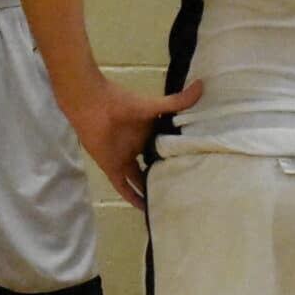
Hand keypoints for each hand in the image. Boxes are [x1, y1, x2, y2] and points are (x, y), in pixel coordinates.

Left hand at [65, 77, 203, 210]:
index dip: (177, 157)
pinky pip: (124, 188)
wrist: (92, 104)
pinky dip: (133, 198)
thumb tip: (202, 85)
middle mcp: (138, 147)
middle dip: (166, 175)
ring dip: (151, 189)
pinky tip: (145, 209)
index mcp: (148, 132)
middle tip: (187, 190)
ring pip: (141, 179)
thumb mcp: (153, 105)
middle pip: (154, 165)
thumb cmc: (122, 102)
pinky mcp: (113, 168)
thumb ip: (177, 101)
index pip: (165, 148)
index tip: (196, 166)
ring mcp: (126, 159)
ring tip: (169, 204)